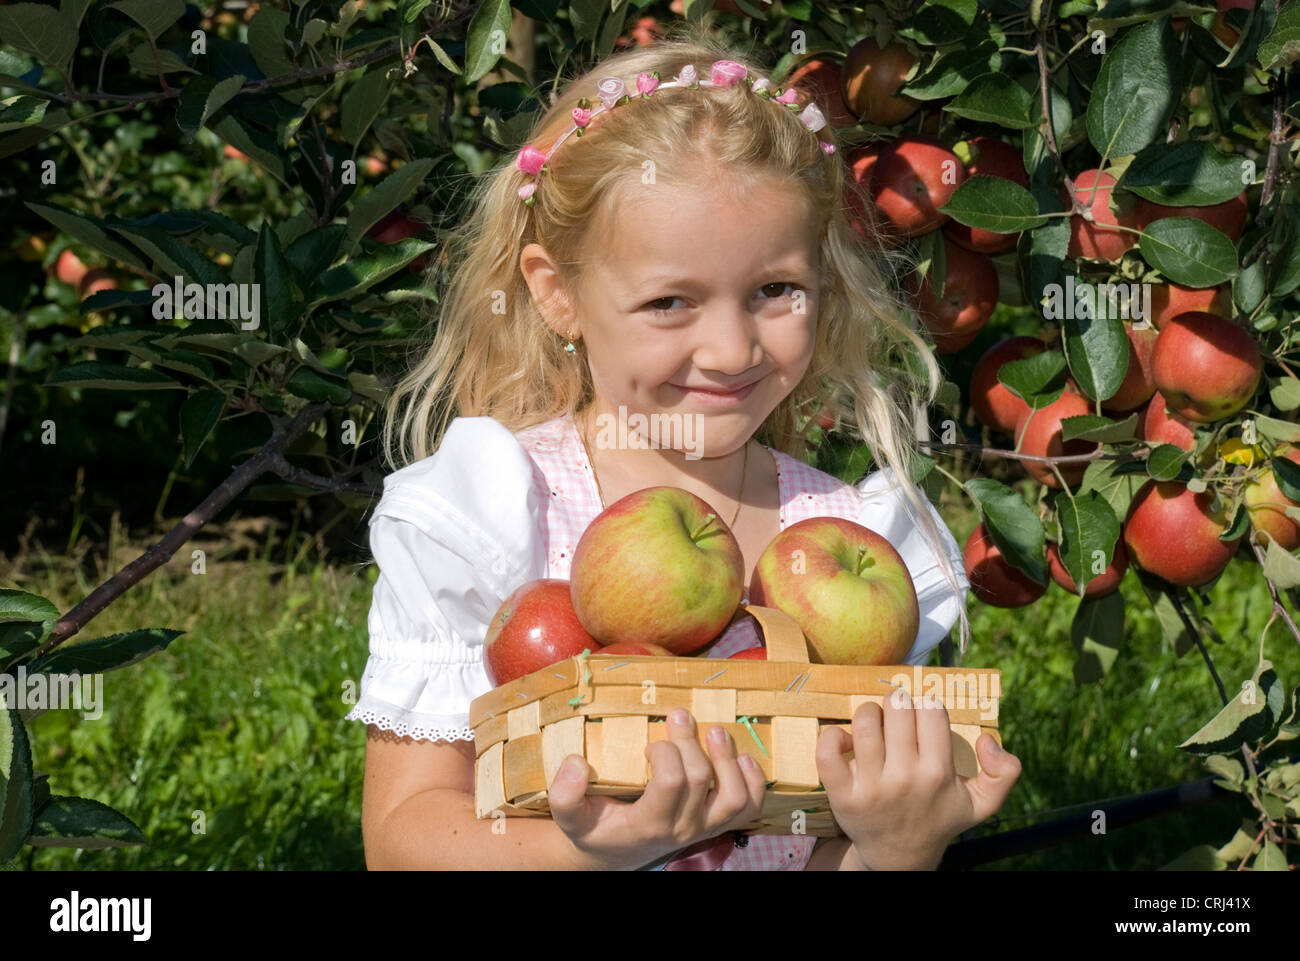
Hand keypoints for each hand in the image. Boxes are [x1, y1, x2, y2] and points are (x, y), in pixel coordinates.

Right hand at [547, 708, 767, 869]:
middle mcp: (683, 828)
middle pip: (702, 779)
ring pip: (734, 796)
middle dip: (690, 741)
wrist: (612, 853)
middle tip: (678, 716)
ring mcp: (705, 827)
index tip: (651, 743)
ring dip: (727, 758)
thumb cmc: (593, 827)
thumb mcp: (569, 816)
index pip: (671, 783)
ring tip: (713, 731)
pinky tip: (741, 756)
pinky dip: (753, 780)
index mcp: (649, 824)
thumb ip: (565, 794)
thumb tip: (577, 764)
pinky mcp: (718, 823)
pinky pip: (750, 807)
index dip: (665, 753)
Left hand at [815, 688, 1020, 870]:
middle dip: (897, 704)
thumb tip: (988, 739)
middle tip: (897, 718)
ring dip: (868, 714)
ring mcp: (872, 786)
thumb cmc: (938, 817)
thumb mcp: (981, 804)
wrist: (900, 856)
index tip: (923, 719)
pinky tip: (846, 742)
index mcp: (938, 773)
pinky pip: (828, 749)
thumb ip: (1004, 773)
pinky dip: (832, 735)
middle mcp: (906, 778)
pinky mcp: (842, 794)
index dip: (926, 707)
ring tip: (874, 727)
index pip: (931, 710)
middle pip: (897, 707)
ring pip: (864, 720)